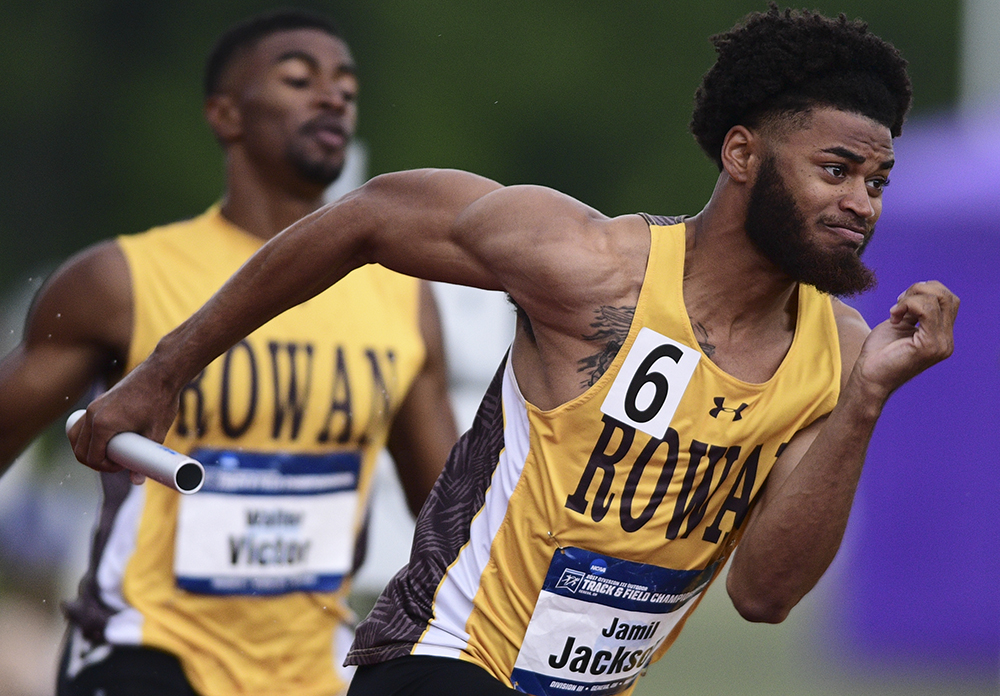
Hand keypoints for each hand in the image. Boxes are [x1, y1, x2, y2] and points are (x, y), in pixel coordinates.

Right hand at [67, 358, 180, 483]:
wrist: (161, 373)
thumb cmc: (160, 401)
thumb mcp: (155, 433)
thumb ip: (146, 458)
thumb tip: (137, 482)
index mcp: (103, 424)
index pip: (91, 457)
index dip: (105, 468)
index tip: (122, 468)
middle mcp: (92, 415)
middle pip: (79, 449)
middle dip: (94, 462)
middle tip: (116, 465)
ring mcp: (92, 407)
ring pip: (76, 436)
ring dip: (86, 449)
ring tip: (109, 454)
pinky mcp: (97, 401)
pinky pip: (81, 424)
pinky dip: (85, 436)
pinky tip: (102, 440)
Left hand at [852, 280, 958, 400]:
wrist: (868, 377)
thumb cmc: (879, 352)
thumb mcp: (901, 324)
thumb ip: (914, 311)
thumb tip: (922, 290)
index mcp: (942, 335)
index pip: (949, 300)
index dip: (925, 291)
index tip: (901, 301)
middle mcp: (946, 341)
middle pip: (947, 296)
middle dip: (919, 290)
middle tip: (898, 304)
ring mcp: (941, 344)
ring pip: (937, 300)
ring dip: (910, 298)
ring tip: (894, 313)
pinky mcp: (930, 346)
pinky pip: (926, 310)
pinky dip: (907, 305)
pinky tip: (893, 318)